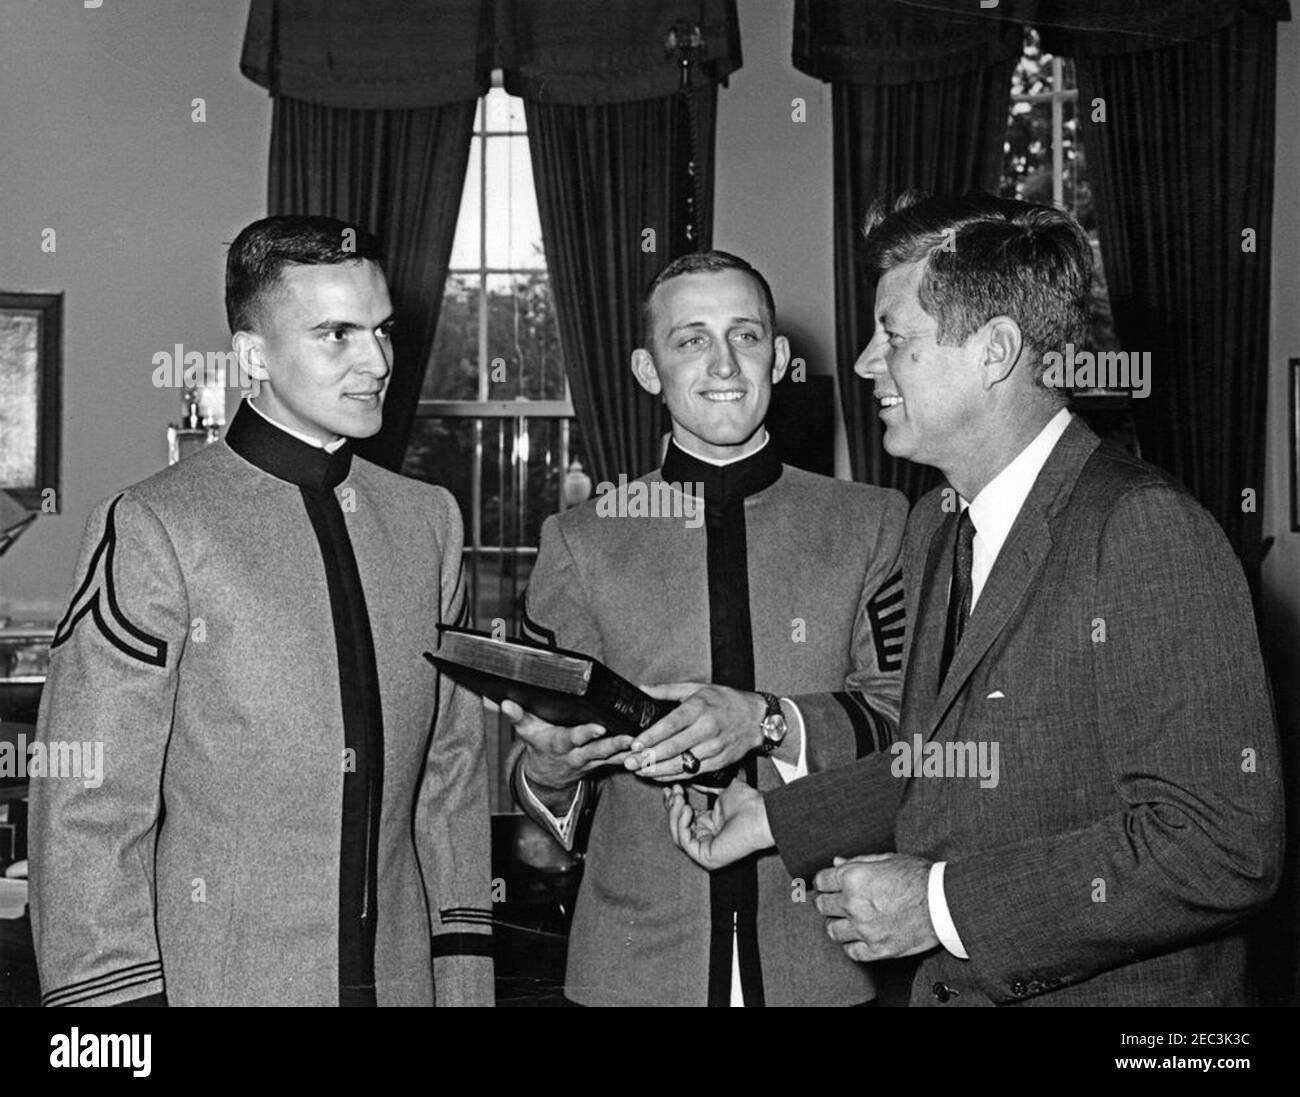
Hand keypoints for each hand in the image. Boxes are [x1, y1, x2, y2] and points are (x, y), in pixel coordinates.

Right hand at [501, 699, 634, 792]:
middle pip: (597, 750)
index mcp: (559, 744)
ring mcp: (590, 761)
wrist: (546, 775)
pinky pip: (618, 762)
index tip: (599, 726)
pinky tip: (647, 752)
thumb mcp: (526, 731)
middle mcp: (576, 754)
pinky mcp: (601, 764)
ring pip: (611, 757)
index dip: (586, 733)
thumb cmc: (539, 745)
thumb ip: (518, 716)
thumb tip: (504, 702)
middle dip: (613, 745)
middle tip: (629, 738)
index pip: (573, 738)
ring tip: (643, 745)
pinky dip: (632, 757)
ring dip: (627, 752)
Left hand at [625, 682, 764, 780]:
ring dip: (659, 770)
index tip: (635, 744)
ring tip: (640, 771)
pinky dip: (675, 776)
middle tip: (630, 762)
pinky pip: (694, 772)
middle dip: (650, 757)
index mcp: (700, 707)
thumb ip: (666, 690)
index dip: (651, 736)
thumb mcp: (696, 688)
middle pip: (675, 747)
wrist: (756, 718)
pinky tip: (659, 775)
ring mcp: (715, 747)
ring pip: (683, 763)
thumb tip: (641, 689)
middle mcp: (708, 728)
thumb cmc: (724, 700)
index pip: (671, 724)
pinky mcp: (720, 761)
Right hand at [664, 778, 773, 869]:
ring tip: (680, 799)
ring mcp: (706, 851)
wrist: (761, 815)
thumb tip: (689, 781)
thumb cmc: (750, 805)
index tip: (669, 789)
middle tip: (673, 792)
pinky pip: (684, 842)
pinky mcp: (705, 857)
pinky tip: (688, 809)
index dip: (674, 804)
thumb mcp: (721, 792)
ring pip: (677, 835)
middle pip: (677, 827)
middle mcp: (707, 840)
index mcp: (709, 827)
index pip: (684, 819)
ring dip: (675, 814)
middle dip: (672, 807)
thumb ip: (704, 788)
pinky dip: (682, 824)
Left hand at [813, 853, 937, 961]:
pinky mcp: (877, 949)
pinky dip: (852, 945)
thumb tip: (837, 862)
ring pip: (832, 931)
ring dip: (837, 924)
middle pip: (822, 906)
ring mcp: (864, 929)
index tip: (829, 884)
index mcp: (853, 878)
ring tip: (848, 920)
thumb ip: (858, 862)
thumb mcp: (887, 859)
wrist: (944, 903)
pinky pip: (851, 951)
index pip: (821, 881)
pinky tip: (859, 937)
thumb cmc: (919, 877)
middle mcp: (854, 904)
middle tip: (839, 902)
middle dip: (828, 902)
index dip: (825, 881)